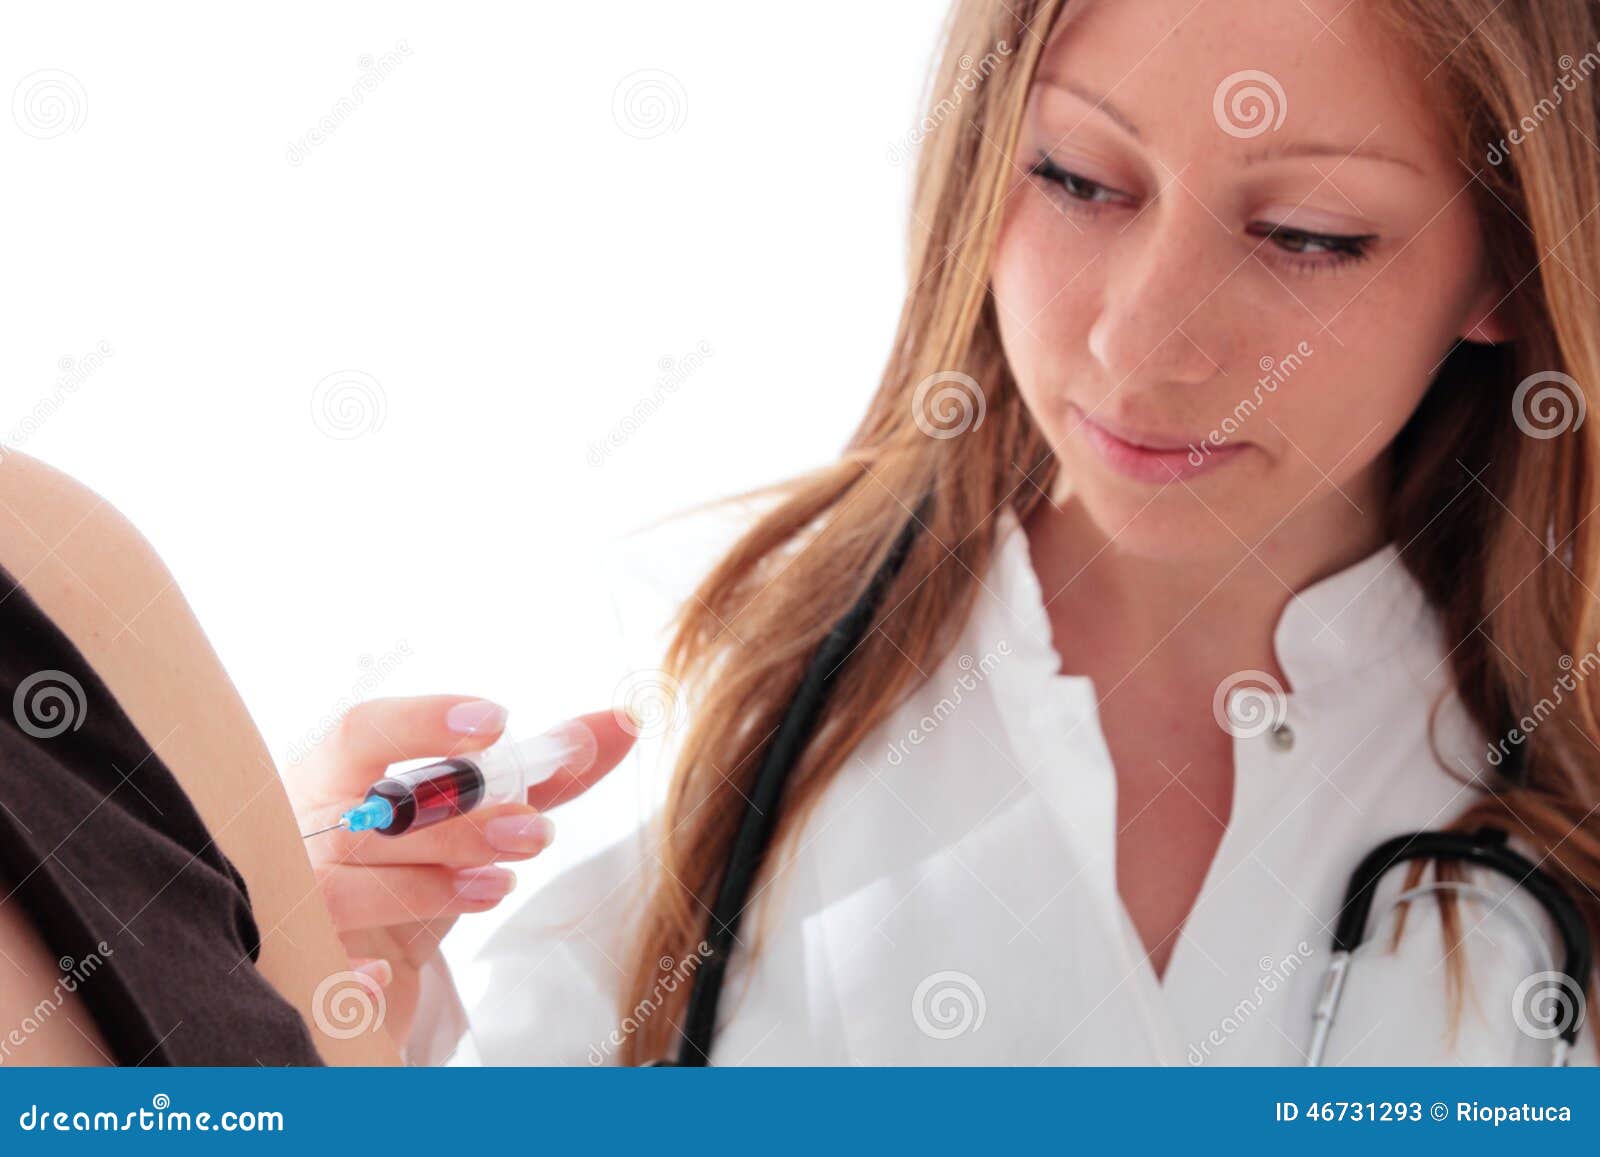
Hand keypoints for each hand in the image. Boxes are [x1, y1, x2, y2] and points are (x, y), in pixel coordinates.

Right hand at [286, 695, 636, 1044]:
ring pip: (341, 887)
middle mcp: (302, 829)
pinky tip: (381, 976)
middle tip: (535, 831)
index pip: (364, 730)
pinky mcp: (298, 965)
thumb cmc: (409, 867)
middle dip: (459, 823)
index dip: (425, 721)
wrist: (353, 959)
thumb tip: (624, 722)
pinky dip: (345, 974)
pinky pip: (310, 969)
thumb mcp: (471, 817)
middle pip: (370, 815)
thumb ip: (543, 772)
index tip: (497, 722)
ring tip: (499, 885)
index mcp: (334, 776)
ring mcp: (291, 897)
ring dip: (428, 884)